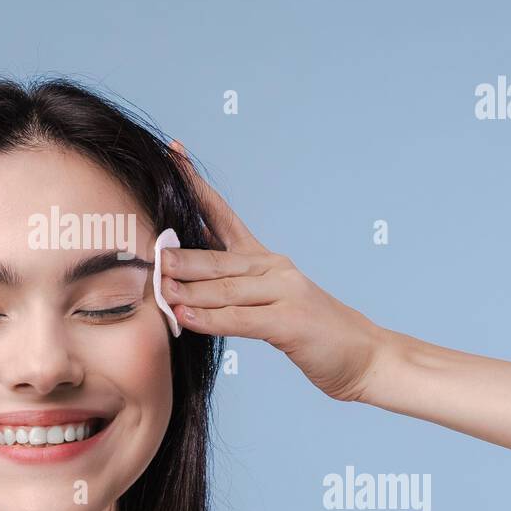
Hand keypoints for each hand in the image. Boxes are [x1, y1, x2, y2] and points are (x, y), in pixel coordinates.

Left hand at [163, 140, 384, 402]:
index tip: (172, 154)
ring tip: (157, 285)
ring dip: (187, 288)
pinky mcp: (290, 322)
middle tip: (145, 248)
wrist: (365, 357)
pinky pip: (239, 319)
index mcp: (264, 261)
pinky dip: (209, 319)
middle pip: (215, 256)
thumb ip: (228, 295)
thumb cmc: (311, 333)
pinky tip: (184, 317)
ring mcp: (284, 293)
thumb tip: (178, 289)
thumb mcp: (267, 306)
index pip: (222, 215)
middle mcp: (273, 268)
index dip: (195, 186)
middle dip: (179, 252)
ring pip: (223, 287)